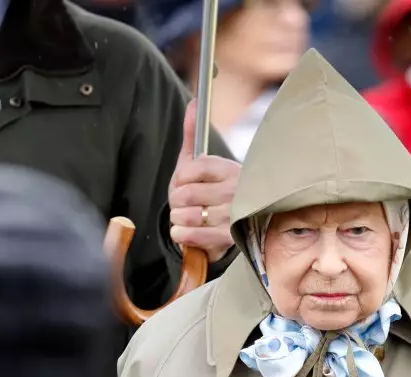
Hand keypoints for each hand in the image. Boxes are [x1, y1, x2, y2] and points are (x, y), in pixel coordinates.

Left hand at [168, 100, 238, 262]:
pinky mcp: (227, 239)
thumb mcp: (198, 164)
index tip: (184, 183)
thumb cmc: (207, 195)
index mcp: (229, 169)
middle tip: (184, 205)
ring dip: (177, 219)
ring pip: (185, 215)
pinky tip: (185, 232)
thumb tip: (193, 103)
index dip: (180, 178)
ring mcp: (232, 217)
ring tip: (186, 219)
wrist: (223, 232)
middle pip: (185, 194)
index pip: (193, 168)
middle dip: (176, 201)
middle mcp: (235, 192)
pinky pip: (188, 235)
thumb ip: (193, 135)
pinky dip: (179, 234)